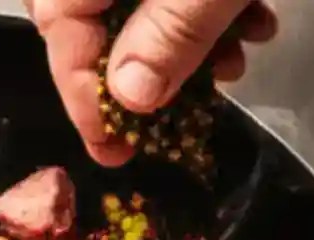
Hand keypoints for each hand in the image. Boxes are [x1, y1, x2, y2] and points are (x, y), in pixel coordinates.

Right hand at [25, 0, 277, 164]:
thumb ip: (171, 33)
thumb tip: (131, 99)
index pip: (60, 28)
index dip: (85, 95)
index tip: (112, 151)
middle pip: (90, 18)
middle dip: (144, 71)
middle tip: (172, 123)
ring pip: (137, 1)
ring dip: (188, 41)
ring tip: (233, 63)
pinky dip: (206, 5)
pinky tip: (253, 17)